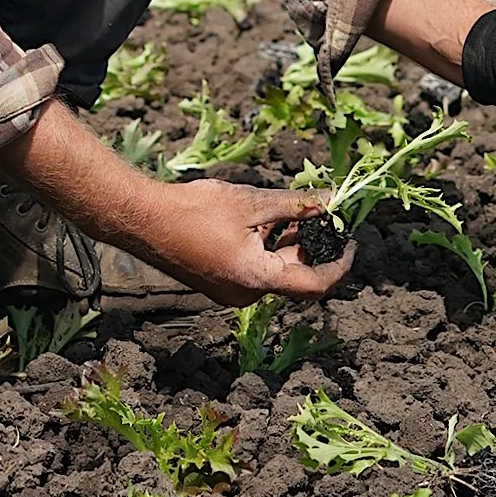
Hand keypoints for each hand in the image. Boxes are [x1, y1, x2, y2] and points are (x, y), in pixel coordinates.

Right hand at [118, 177, 354, 305]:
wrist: (144, 220)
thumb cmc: (195, 211)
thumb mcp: (252, 203)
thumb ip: (295, 206)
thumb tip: (331, 202)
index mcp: (258, 279)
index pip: (315, 284)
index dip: (339, 264)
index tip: (352, 242)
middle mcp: (247, 294)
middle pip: (295, 275)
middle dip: (314, 246)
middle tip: (328, 215)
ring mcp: (232, 291)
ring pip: (275, 270)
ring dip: (291, 244)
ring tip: (301, 211)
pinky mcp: (219, 282)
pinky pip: (255, 268)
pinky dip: (269, 247)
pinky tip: (271, 219)